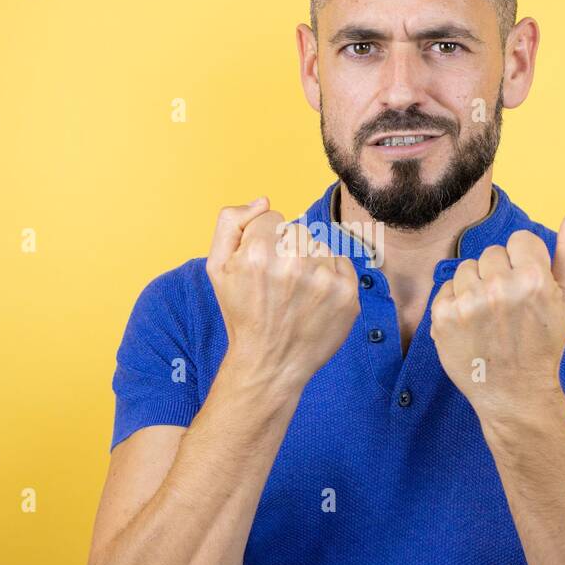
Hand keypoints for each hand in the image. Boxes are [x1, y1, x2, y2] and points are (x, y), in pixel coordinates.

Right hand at [205, 197, 360, 391]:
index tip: (260, 269)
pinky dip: (330, 275)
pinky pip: (341, 262)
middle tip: (278, 286)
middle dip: (286, 251)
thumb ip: (231, 222)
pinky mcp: (347, 294)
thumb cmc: (242, 314)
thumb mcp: (217, 267)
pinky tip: (314, 298)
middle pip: (296, 230)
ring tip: (296, 294)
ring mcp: (324, 279)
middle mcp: (293, 262)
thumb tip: (265, 201)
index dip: (262, 242)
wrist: (270, 364)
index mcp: (258, 252)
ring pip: (319, 245)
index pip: (271, 218)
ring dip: (309, 263)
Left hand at [430, 200, 564, 424]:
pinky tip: (472, 325)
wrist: (515, 393)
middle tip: (509, 308)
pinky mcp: (444, 317)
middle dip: (500, 274)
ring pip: (466, 267)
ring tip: (490, 316)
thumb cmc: (546, 343)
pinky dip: (456, 303)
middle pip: (492, 252)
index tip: (528, 290)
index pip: (520, 240)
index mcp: (535, 278)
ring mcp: (469, 303)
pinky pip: (447, 288)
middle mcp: (500, 288)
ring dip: (476, 286)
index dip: (526, 263)